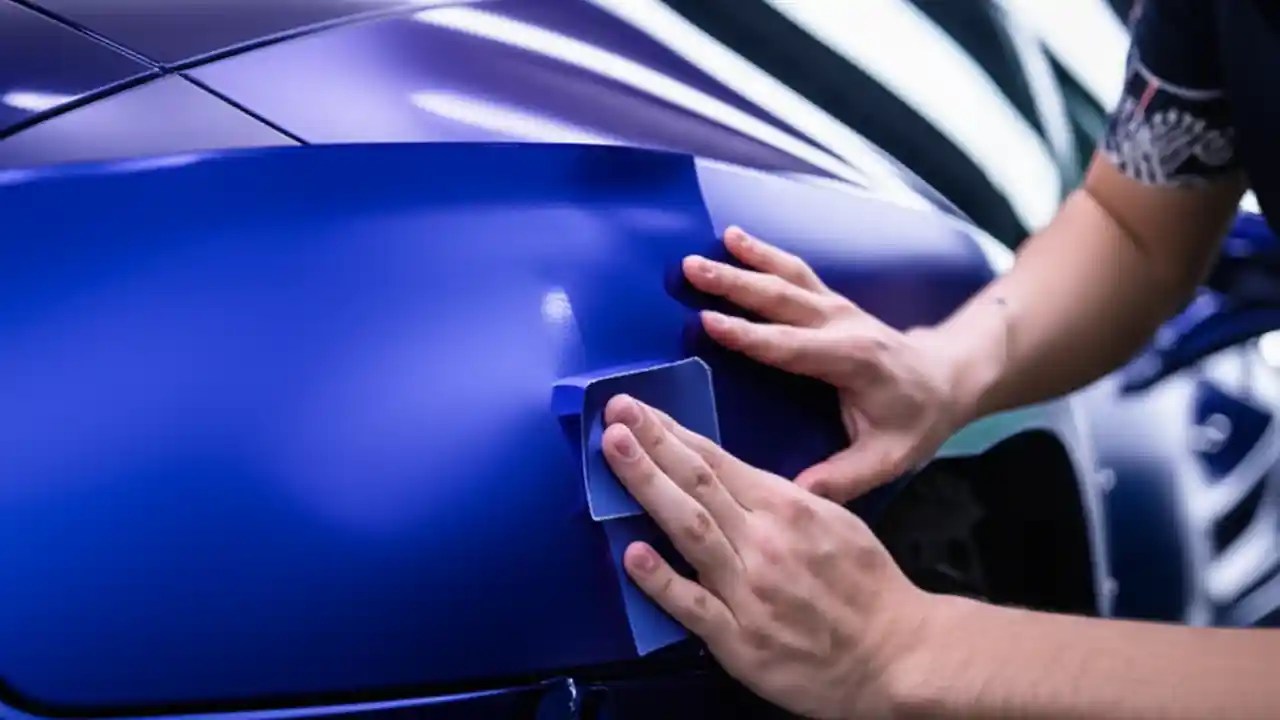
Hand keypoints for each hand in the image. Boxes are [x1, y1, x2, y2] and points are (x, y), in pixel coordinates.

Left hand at [601, 395, 937, 718]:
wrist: (897, 654)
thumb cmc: (866, 585)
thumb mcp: (835, 521)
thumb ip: (782, 499)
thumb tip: (729, 475)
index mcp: (788, 508)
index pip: (717, 461)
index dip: (672, 432)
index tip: (637, 407)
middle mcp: (765, 542)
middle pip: (698, 484)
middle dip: (652, 444)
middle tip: (615, 412)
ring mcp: (749, 591)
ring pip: (690, 530)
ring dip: (648, 487)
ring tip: (615, 452)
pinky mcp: (741, 641)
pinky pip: (693, 606)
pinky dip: (661, 580)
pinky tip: (632, 554)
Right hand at [683, 227, 970, 501]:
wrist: (950, 377)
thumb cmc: (916, 419)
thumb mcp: (889, 457)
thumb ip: (842, 477)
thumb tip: (795, 493)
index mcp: (850, 360)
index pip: (790, 346)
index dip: (749, 335)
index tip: (707, 322)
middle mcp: (842, 325)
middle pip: (782, 299)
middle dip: (734, 284)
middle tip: (691, 270)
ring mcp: (838, 308)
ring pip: (786, 278)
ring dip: (744, 261)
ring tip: (704, 250)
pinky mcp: (833, 302)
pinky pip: (795, 272)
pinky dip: (764, 253)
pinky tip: (735, 238)